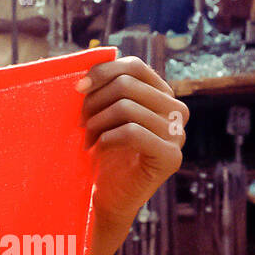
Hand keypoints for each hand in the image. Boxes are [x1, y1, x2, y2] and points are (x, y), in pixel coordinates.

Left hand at [77, 55, 186, 254]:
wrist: (103, 196)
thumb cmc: (98, 151)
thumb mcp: (100, 112)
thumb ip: (101, 86)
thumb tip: (87, 58)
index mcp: (160, 94)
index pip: (135, 66)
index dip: (103, 72)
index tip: (76, 88)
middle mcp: (176, 111)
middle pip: (128, 84)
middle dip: (94, 101)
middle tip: (79, 122)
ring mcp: (177, 135)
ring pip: (127, 107)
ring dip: (96, 122)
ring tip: (86, 139)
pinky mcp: (170, 158)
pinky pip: (132, 132)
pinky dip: (106, 139)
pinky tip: (97, 150)